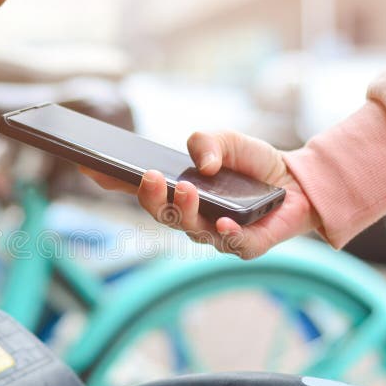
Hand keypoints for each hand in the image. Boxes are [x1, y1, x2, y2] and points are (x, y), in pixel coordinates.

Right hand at [81, 131, 320, 258]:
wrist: (299, 181)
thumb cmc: (253, 164)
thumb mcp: (228, 140)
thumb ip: (209, 141)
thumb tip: (202, 163)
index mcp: (177, 194)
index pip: (138, 189)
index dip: (110, 179)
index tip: (87, 164)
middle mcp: (190, 218)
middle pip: (160, 214)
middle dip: (151, 198)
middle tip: (149, 176)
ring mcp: (216, 234)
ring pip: (191, 231)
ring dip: (185, 211)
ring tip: (187, 190)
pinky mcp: (246, 245)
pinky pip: (232, 244)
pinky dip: (227, 232)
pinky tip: (225, 219)